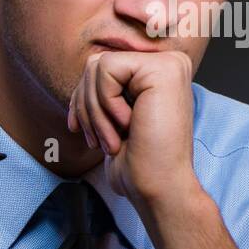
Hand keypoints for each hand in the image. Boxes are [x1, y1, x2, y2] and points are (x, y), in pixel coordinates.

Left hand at [67, 49, 197, 211]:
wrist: (158, 186)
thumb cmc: (136, 160)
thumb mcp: (113, 117)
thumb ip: (107, 87)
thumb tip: (90, 62)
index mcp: (156, 74)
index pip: (99, 67)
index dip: (81, 98)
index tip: (78, 128)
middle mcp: (168, 63)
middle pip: (95, 63)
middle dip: (84, 105)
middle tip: (98, 140)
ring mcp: (169, 63)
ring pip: (97, 65)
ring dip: (93, 109)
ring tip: (111, 138)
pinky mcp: (164, 69)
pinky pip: (107, 69)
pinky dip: (105, 103)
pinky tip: (128, 125)